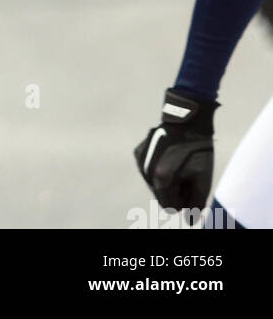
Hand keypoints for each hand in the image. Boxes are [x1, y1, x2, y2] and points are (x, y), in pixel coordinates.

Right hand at [134, 90, 217, 210]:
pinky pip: (148, 170)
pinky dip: (158, 168)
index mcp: (162, 179)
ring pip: (154, 184)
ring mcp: (140, 161)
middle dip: (174, 192)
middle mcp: (146, 171)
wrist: (187, 120)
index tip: (191, 189)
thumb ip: (196, 203)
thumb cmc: (198, 151)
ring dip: (166, 181)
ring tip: (179, 164)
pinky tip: (168, 156)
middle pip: (160, 196)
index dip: (183, 202)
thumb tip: (190, 221)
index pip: (169, 207)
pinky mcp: (138, 152)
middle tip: (187, 176)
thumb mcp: (203, 180)